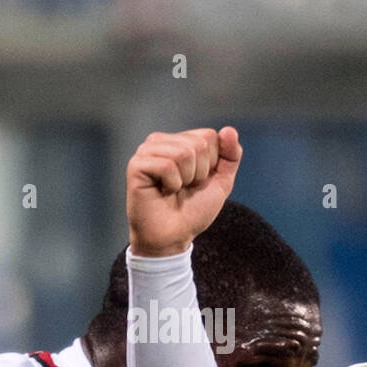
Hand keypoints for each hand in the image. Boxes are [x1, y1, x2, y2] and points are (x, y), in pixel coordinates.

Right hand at [126, 126, 241, 256]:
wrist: (174, 236)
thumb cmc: (193, 210)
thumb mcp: (220, 182)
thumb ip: (230, 156)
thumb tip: (229, 130)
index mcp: (178, 140)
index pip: (209, 136)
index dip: (211, 164)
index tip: (197, 182)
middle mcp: (160, 142)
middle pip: (198, 143)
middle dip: (199, 172)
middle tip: (184, 188)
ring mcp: (146, 152)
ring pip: (184, 153)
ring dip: (186, 179)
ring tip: (173, 190)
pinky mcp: (137, 165)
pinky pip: (167, 166)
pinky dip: (172, 184)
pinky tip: (162, 192)